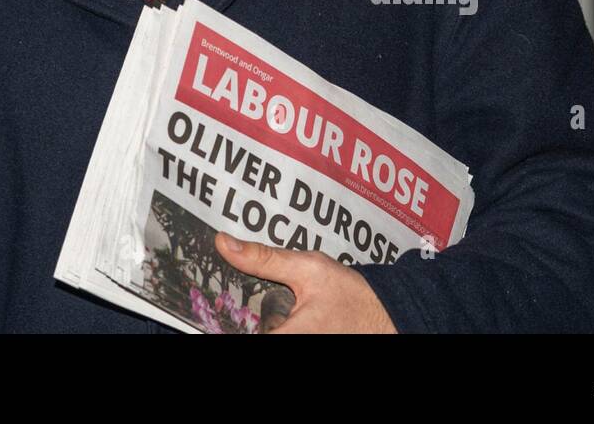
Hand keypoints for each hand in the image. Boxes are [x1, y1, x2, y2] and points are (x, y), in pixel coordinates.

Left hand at [215, 231, 397, 332]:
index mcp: (288, 338)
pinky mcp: (300, 346)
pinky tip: (262, 308)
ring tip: (240, 297)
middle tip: (221, 291)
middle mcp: (290, 348)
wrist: (387, 316)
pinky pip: (273, 336)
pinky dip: (264, 324)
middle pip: (246, 334)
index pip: (238, 336)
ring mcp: (295, 351)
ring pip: (259, 335)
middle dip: (233, 316)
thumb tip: (224, 243)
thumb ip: (264, 259)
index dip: (218, 321)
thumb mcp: (308, 268)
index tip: (205, 299)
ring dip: (248, 320)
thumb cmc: (351, 295)